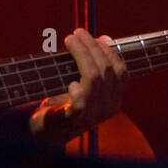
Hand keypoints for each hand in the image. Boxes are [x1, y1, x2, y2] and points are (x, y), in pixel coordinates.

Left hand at [29, 28, 128, 144]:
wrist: (46, 133)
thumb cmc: (66, 103)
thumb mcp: (85, 83)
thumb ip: (97, 63)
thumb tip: (105, 38)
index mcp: (115, 99)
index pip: (121, 71)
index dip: (110, 52)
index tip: (96, 37)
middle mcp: (108, 108)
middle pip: (106, 70)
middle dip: (91, 47)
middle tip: (76, 33)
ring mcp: (93, 116)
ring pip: (93, 78)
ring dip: (81, 55)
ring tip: (69, 41)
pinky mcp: (74, 120)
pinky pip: (81, 100)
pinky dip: (77, 88)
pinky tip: (70, 82)